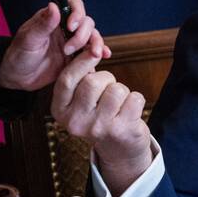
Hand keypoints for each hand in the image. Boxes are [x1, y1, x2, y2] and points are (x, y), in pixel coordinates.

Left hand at [0, 0, 110, 91]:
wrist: (18, 78)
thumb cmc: (18, 55)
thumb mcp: (28, 39)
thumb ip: (43, 24)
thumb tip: (54, 6)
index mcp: (54, 18)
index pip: (74, 6)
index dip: (78, 13)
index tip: (71, 26)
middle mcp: (66, 28)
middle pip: (87, 22)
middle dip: (83, 35)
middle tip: (68, 49)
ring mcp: (73, 42)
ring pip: (93, 36)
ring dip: (96, 44)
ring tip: (93, 55)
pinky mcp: (77, 57)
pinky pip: (92, 52)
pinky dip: (100, 52)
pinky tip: (104, 56)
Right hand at [51, 50, 152, 196]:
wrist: (118, 148)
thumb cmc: (99, 113)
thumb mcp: (80, 99)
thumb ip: (81, 76)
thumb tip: (92, 47)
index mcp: (60, 110)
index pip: (66, 79)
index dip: (82, 61)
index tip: (94, 52)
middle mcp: (75, 122)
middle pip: (93, 82)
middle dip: (106, 78)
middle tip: (108, 89)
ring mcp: (98, 128)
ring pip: (116, 89)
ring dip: (122, 90)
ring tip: (118, 102)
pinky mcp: (121, 130)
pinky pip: (135, 98)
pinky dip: (136, 99)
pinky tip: (129, 111)